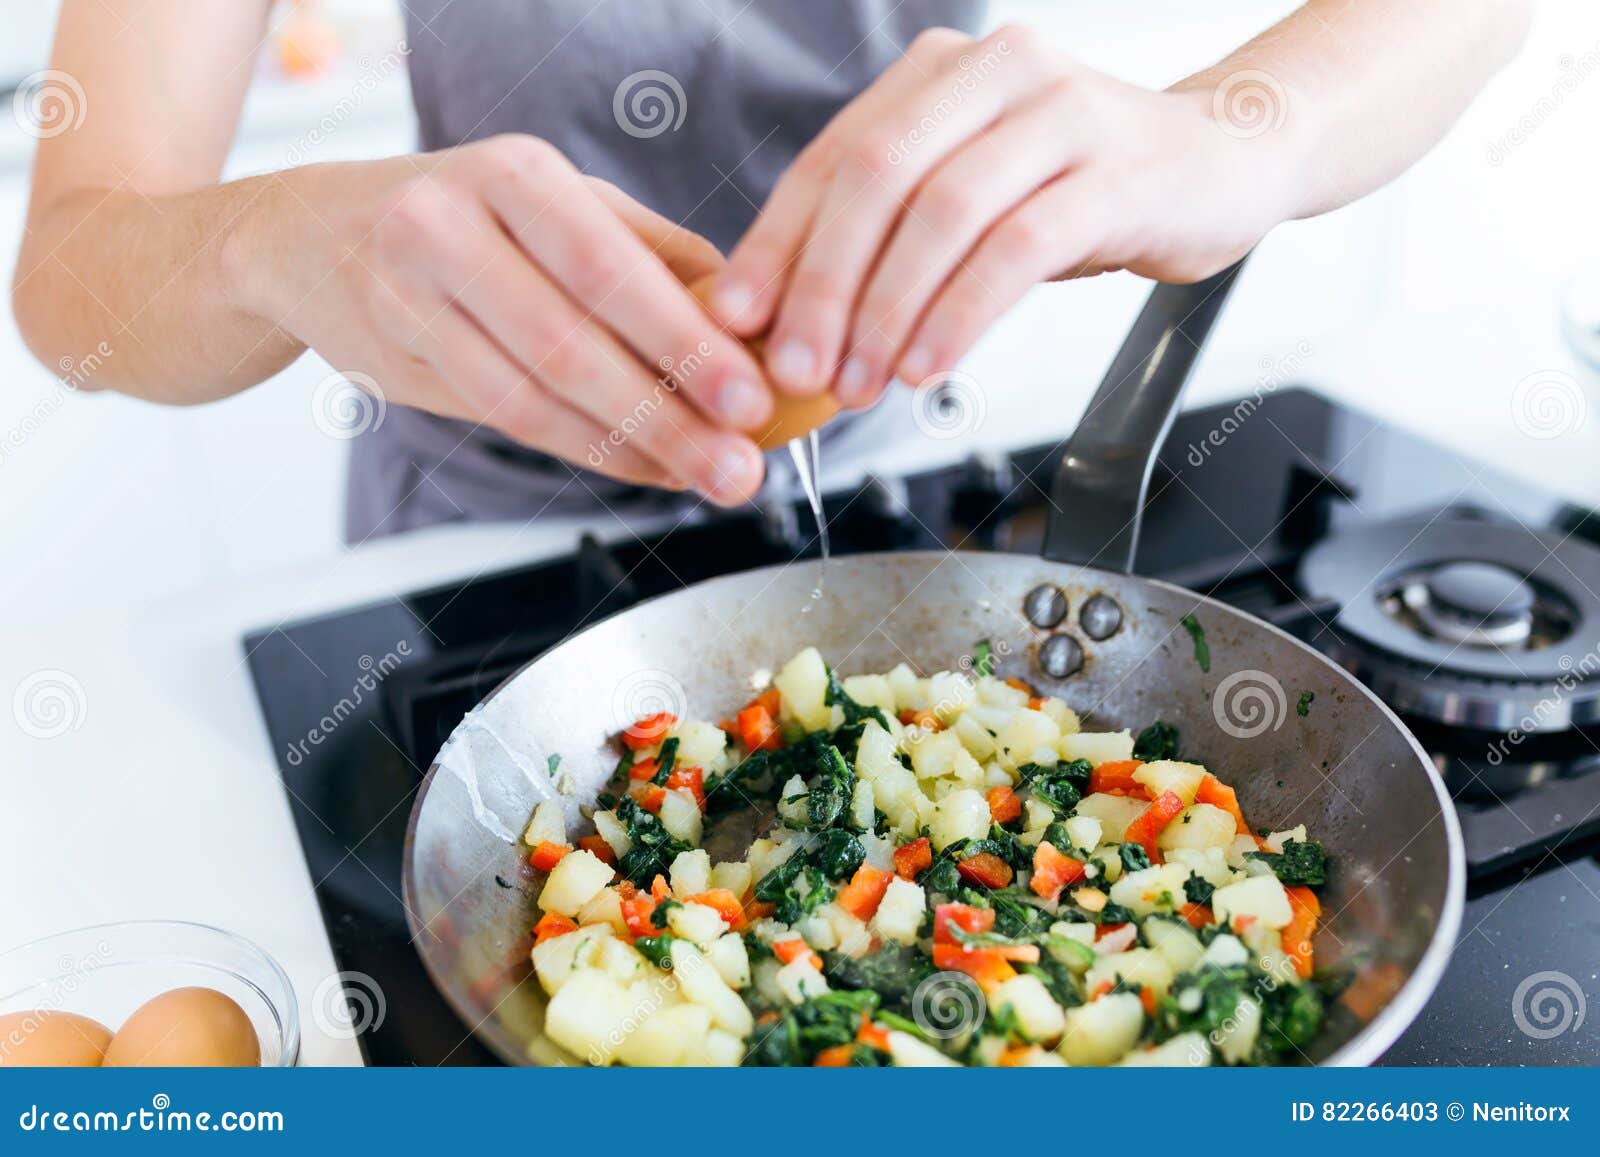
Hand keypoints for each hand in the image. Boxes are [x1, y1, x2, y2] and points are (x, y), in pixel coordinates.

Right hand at [225, 135, 773, 503]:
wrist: (309, 234)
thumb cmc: (465, 212)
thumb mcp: (557, 201)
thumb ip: (653, 252)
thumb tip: (755, 317)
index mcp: (512, 175)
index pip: (607, 268)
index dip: (682, 340)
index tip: (752, 394)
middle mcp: (448, 230)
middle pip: (569, 344)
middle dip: (668, 414)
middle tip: (741, 464)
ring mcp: (409, 302)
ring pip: (532, 398)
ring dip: (632, 449)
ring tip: (709, 478)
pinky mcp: (394, 364)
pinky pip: (507, 421)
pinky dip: (589, 452)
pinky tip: (651, 468)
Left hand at [709, 25, 1293, 408]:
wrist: (1221, 161)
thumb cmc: (1080, 187)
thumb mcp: (973, 193)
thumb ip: (890, 234)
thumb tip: (784, 317)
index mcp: (939, 73)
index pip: (833, 158)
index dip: (777, 244)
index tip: (737, 318)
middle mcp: (993, 73)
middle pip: (875, 181)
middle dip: (821, 286)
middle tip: (795, 368)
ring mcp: (1059, 115)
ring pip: (941, 216)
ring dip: (886, 313)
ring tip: (858, 383)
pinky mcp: (1114, 173)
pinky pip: (1014, 250)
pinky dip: (959, 316)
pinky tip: (927, 365)